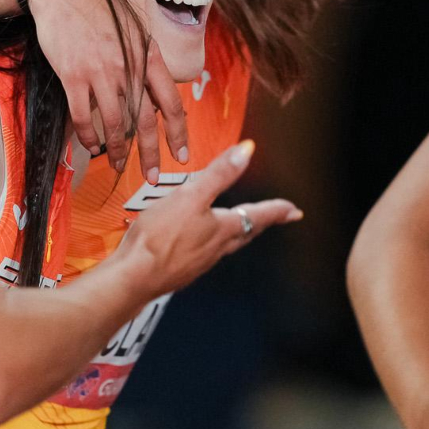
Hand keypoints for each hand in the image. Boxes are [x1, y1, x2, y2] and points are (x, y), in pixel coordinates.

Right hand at [28, 0, 189, 180]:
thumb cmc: (100, 6)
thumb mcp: (134, 29)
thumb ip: (145, 62)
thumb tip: (153, 94)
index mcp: (148, 56)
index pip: (171, 102)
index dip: (179, 132)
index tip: (183, 155)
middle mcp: (129, 67)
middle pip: (146, 121)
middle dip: (151, 154)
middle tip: (152, 176)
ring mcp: (101, 72)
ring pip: (116, 123)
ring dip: (117, 150)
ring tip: (117, 164)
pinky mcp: (74, 75)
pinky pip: (84, 116)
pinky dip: (88, 136)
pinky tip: (90, 146)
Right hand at [119, 141, 300, 295]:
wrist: (133, 277)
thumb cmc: (160, 238)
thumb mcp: (191, 196)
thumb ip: (219, 174)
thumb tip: (246, 151)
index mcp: (222, 229)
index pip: (258, 216)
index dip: (277, 210)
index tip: (294, 210)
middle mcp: (215, 248)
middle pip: (246, 232)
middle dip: (261, 222)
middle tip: (276, 218)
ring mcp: (198, 261)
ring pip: (226, 244)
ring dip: (238, 233)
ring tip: (240, 225)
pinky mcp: (180, 269)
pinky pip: (203, 253)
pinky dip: (210, 243)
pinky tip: (198, 240)